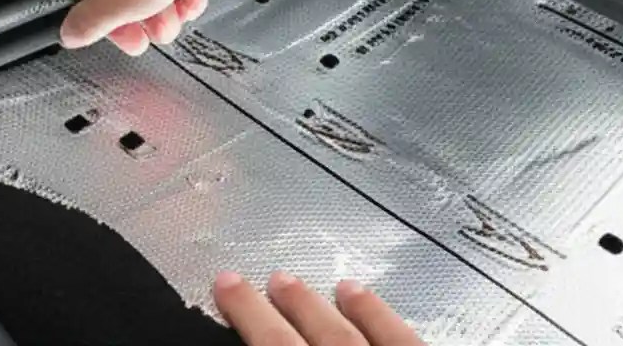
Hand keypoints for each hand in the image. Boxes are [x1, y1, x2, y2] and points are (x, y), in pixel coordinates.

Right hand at [214, 271, 424, 345]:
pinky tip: (361, 293)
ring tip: (289, 282)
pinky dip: (376, 312)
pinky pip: (400, 336)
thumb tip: (251, 339)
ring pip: (344, 334)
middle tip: (241, 284)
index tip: (223, 288)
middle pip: (294, 341)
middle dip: (264, 311)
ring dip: (311, 306)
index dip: (244, 314)